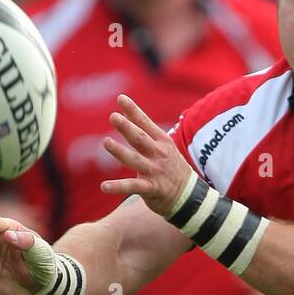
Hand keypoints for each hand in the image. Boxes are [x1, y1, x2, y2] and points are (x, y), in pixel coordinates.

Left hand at [101, 95, 195, 218]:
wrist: (189, 196)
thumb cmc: (171, 167)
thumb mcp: (163, 146)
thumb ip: (144, 131)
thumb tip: (125, 112)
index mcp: (161, 141)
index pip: (145, 123)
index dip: (133, 111)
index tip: (121, 99)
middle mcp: (159, 154)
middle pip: (140, 139)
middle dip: (127, 127)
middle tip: (113, 117)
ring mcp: (155, 171)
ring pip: (135, 160)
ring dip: (120, 151)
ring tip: (106, 142)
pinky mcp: (152, 188)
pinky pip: (132, 187)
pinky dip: (118, 187)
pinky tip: (104, 186)